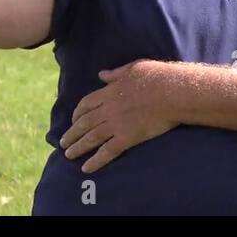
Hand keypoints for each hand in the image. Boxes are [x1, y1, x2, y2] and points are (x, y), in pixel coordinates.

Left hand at [60, 59, 178, 172]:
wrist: (173, 92)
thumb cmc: (158, 77)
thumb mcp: (134, 68)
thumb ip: (115, 74)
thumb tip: (101, 74)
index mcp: (110, 92)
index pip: (86, 104)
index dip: (77, 113)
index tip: (73, 120)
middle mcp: (108, 109)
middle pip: (84, 123)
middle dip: (72, 134)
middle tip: (63, 142)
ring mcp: (117, 124)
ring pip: (91, 138)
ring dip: (78, 147)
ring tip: (68, 155)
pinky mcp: (127, 138)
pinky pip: (107, 151)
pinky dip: (95, 161)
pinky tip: (87, 168)